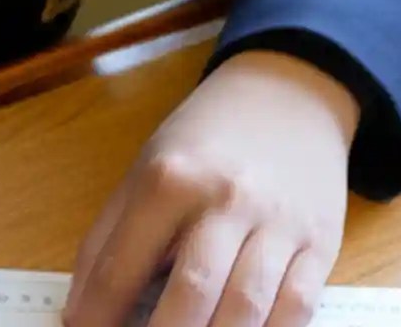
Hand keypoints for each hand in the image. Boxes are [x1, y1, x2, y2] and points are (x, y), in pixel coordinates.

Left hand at [62, 49, 360, 326]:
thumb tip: (81, 308)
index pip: (123, 267)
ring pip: (246, 307)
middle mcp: (225, 201)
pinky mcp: (319, 243)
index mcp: (169, 179)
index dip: (98, 315)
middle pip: (191, 292)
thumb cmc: (206, 139)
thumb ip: (109, 237)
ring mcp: (277, 224)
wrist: (289, 96)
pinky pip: (297, 308)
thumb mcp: (145, 169)